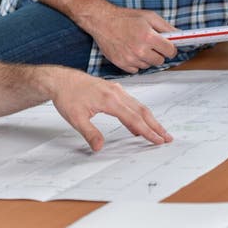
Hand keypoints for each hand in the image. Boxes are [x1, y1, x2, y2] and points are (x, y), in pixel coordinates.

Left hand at [50, 69, 171, 150]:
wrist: (60, 79)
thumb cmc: (66, 96)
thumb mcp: (75, 118)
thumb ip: (89, 133)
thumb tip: (99, 148)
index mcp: (110, 100)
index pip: (134, 119)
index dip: (147, 131)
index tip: (158, 141)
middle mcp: (116, 93)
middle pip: (141, 111)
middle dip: (156, 125)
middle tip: (167, 138)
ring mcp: (116, 90)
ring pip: (138, 105)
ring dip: (149, 119)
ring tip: (158, 131)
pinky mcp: (113, 89)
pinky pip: (130, 102)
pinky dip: (138, 113)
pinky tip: (138, 123)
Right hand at [88, 3, 177, 72]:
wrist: (102, 21)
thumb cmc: (124, 17)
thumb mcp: (149, 16)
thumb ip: (166, 26)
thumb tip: (180, 35)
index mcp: (148, 37)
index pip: (170, 51)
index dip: (171, 48)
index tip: (168, 46)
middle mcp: (140, 50)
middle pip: (160, 61)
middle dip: (158, 53)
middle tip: (150, 44)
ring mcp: (130, 58)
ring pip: (148, 65)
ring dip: (146, 58)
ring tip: (138, 45)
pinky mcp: (121, 64)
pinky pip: (136, 69)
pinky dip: (136, 62)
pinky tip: (130, 51)